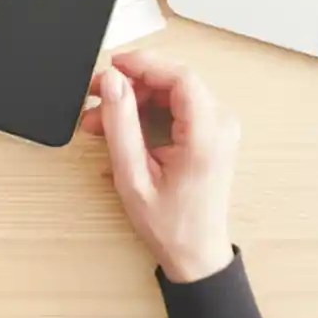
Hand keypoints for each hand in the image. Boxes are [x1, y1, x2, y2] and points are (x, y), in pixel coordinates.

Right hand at [81, 52, 239, 282]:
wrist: (197, 252)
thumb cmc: (170, 224)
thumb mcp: (134, 177)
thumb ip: (121, 125)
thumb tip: (112, 82)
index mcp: (207, 136)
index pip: (180, 77)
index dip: (144, 64)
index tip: (112, 67)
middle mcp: (221, 125)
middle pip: (175, 81)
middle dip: (132, 83)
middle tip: (96, 94)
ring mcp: (220, 127)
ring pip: (174, 91)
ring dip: (137, 97)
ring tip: (100, 117)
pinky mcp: (212, 132)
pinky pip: (179, 105)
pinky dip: (149, 109)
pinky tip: (121, 124)